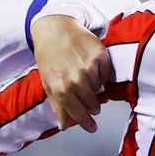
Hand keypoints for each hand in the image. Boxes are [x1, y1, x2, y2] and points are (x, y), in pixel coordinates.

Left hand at [30, 14, 113, 132]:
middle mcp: (77, 80)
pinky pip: (106, 74)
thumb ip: (57, 106)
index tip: (92, 127)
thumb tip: (63, 126)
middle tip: (89, 101)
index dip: (86, 123)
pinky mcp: (101, 56)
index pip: (79, 113)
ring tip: (85, 76)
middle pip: (92, 104)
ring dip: (94, 87)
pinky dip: (101, 74)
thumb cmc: (49, 56)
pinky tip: (91, 67)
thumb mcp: (48, 82)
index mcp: (62, 89)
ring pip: (100, 88)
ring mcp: (90, 67)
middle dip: (91, 106)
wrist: (55, 28)